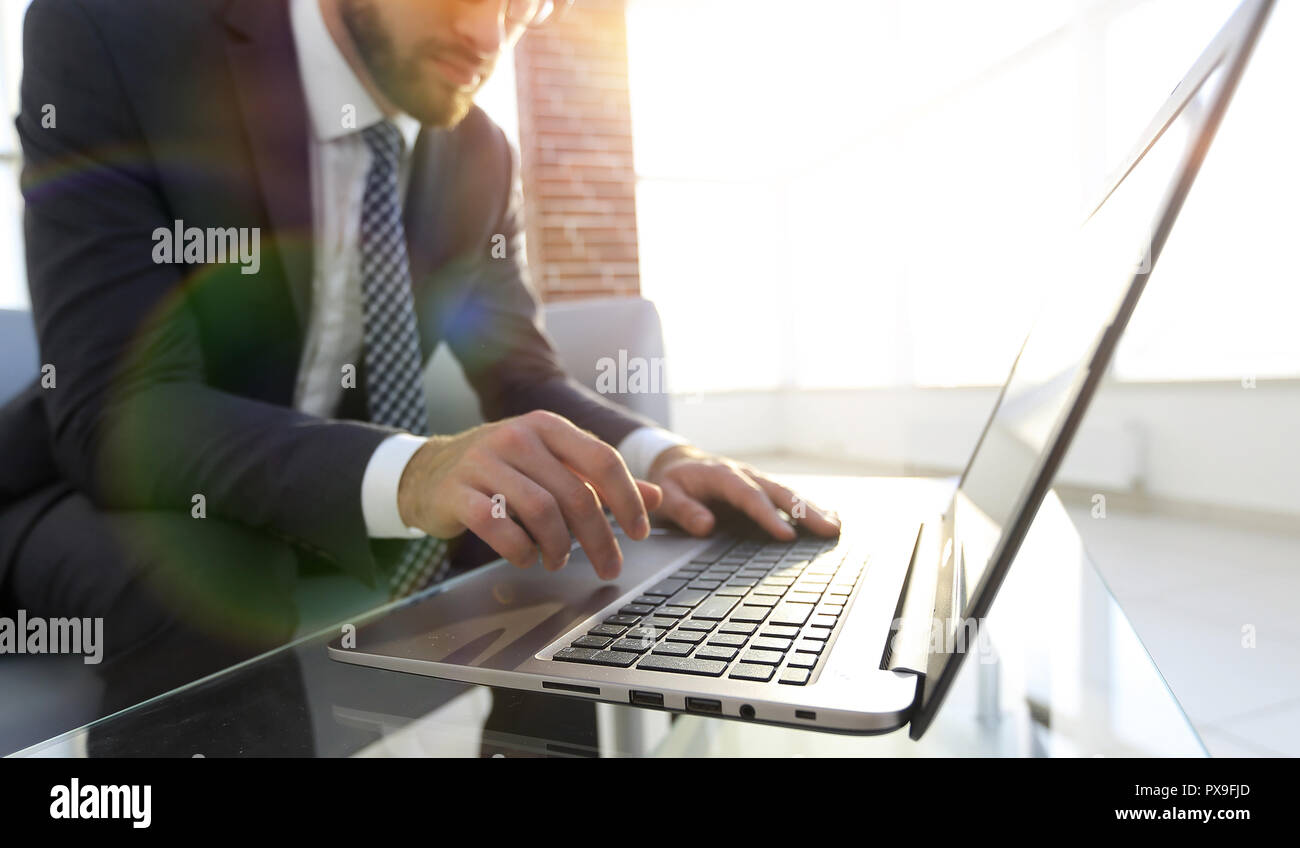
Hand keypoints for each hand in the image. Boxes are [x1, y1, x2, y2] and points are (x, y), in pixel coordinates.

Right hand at [397, 410, 662, 578]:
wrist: (427, 471)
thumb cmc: (501, 469)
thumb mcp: (551, 463)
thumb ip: (601, 479)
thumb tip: (656, 497)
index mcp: (547, 426)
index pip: (602, 460)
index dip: (627, 499)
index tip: (638, 533)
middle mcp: (518, 437)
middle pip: (576, 494)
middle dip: (600, 538)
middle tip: (609, 566)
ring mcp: (484, 462)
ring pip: (541, 512)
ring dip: (559, 547)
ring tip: (558, 560)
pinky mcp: (458, 492)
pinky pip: (500, 528)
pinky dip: (520, 551)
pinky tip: (526, 558)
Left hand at [646, 445, 840, 539]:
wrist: (679, 461)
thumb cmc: (673, 482)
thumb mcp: (667, 495)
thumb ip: (684, 510)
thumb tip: (706, 526)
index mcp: (722, 475)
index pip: (750, 497)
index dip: (769, 516)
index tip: (787, 536)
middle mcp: (746, 474)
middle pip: (780, 492)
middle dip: (806, 512)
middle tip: (829, 530)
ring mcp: (757, 480)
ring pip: (789, 493)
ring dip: (814, 509)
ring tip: (836, 527)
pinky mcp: (763, 488)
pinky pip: (788, 497)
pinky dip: (811, 507)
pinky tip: (832, 518)